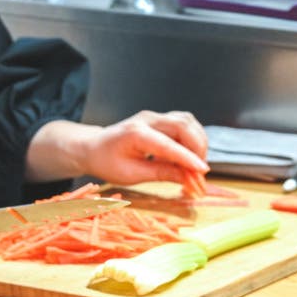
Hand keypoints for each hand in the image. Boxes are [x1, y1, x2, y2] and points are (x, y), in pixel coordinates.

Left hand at [80, 110, 209, 189]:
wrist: (94, 147)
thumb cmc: (108, 162)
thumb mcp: (131, 175)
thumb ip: (161, 174)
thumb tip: (188, 179)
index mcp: (135, 133)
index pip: (167, 144)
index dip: (187, 158)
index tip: (203, 171)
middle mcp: (147, 119)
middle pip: (183, 125)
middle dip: (198, 149)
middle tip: (199, 174)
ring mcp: (155, 116)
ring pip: (187, 122)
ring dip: (197, 143)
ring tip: (194, 166)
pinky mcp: (160, 119)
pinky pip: (184, 124)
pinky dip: (192, 140)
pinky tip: (187, 157)